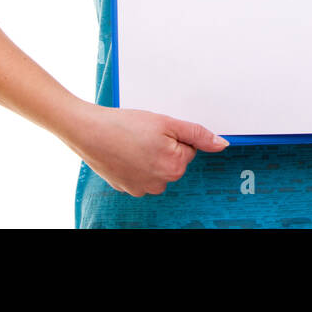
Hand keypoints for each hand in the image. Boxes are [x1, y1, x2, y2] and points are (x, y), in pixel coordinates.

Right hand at [60, 103, 229, 196]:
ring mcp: (142, 188)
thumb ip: (197, 134)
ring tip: (132, 142)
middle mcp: (160, 183)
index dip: (174, 135)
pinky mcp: (127, 188)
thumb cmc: (125, 125)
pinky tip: (124, 151)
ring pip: (157, 167)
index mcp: (174, 167)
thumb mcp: (167, 123)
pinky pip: (141, 174)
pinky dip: (135, 163)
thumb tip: (222, 145)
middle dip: (163, 146)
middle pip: (174, 160)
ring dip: (149, 155)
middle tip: (144, 135)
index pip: (188, 149)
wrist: (89, 131)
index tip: (157, 130)